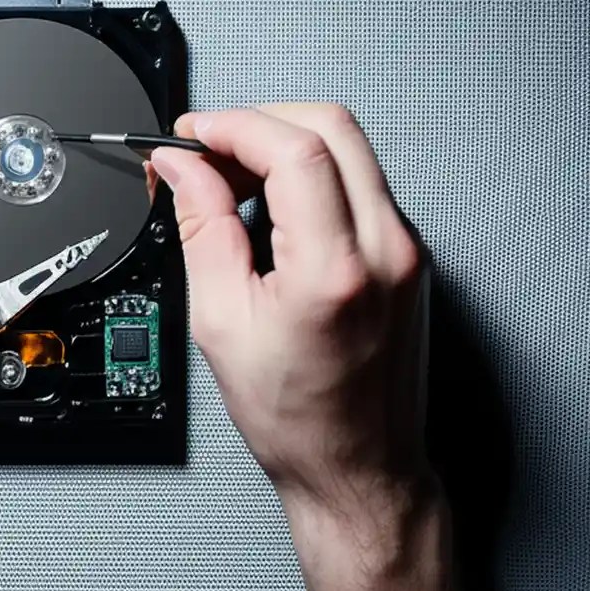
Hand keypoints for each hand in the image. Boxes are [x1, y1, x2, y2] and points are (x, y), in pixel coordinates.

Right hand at [150, 104, 450, 590]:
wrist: (357, 468)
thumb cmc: (296, 418)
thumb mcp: (220, 322)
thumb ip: (200, 229)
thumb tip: (182, 169)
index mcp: (335, 270)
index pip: (293, 149)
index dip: (232, 126)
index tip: (191, 135)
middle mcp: (387, 250)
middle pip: (331, 127)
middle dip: (258, 122)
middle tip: (207, 150)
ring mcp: (406, 250)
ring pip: (348, 149)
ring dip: (281, 147)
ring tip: (229, 186)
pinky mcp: (407, 255)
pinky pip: (357, 184)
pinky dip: (307, 177)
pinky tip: (266, 211)